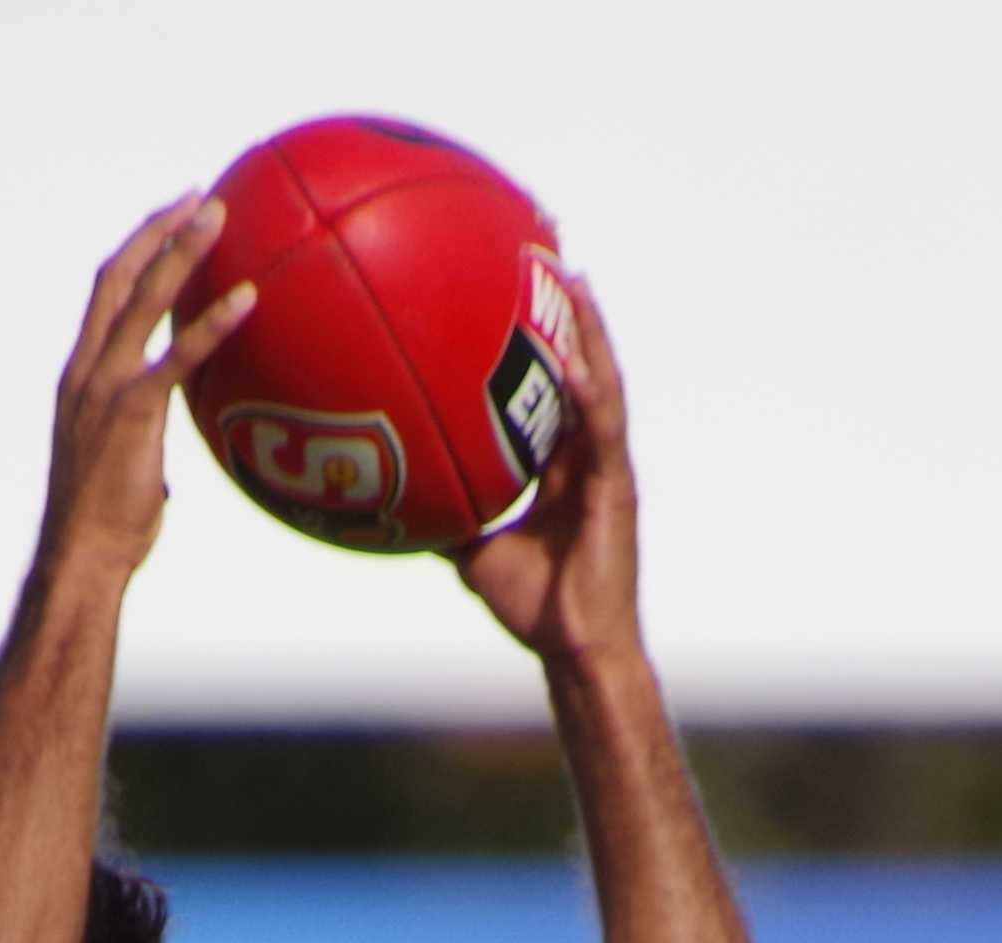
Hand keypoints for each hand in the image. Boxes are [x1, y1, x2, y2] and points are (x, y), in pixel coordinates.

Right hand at [38, 194, 251, 597]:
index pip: (103, 294)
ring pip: (141, 299)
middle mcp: (85, 370)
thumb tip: (167, 448)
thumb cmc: (105, 528)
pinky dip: (213, 324)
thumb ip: (141, 437)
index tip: (169, 220)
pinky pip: (177, 358)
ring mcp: (105, 387)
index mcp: (78, 376)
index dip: (136, 250)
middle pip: (116, 276)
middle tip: (198, 197)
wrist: (79, 558)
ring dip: (180, 250)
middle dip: (156, 230)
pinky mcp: (132, 413)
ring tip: (217, 215)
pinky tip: (248, 299)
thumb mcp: (120, 465)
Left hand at [452, 266, 641, 670]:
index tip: (517, 266)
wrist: (574, 649)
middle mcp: (586, 448)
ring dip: (589, 328)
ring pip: (601, 381)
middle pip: (581, 356)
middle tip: (547, 233)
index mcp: (558, 455)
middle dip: (568, 299)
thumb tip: (384, 494)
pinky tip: (574, 362)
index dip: (538, 322)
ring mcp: (605, 465)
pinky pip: (601, 433)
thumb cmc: (533, 604)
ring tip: (572, 276)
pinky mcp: (617, 488)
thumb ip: (442, 510)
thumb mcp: (470, 547)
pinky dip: (589, 395)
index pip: (550, 373)